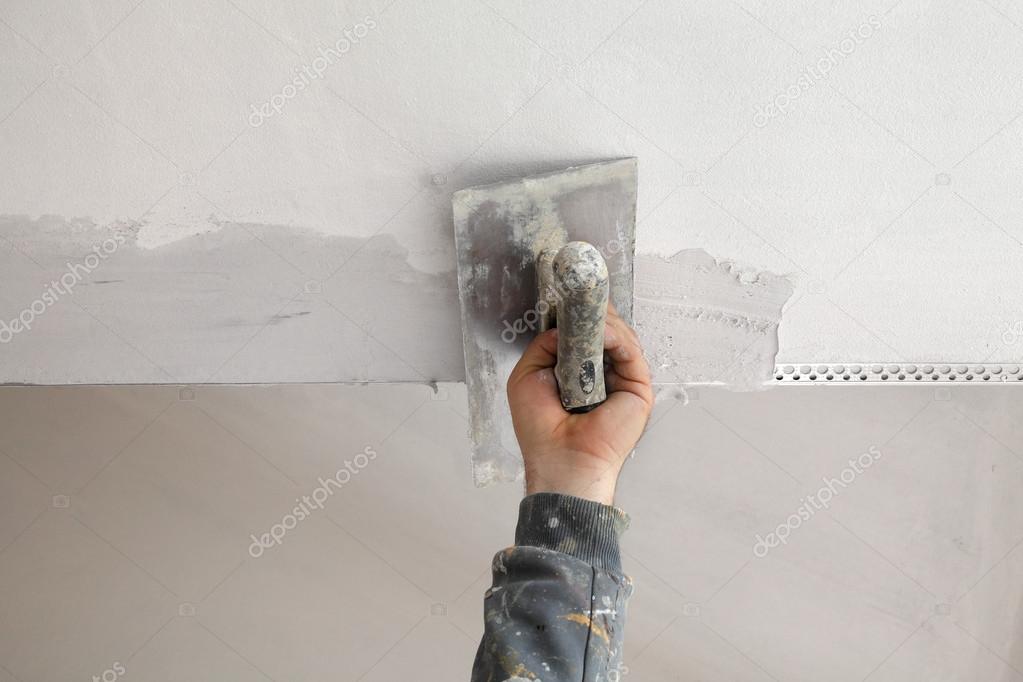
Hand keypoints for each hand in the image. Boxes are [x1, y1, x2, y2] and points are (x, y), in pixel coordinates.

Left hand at [507, 304, 653, 504]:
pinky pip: (631, 351)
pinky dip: (616, 336)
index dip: (580, 313)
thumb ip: (544, 345)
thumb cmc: (539, 427)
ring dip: (604, 321)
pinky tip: (602, 332)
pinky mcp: (638, 387)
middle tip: (582, 293)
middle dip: (594, 310)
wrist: (560, 458)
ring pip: (621, 335)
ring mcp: (622, 379)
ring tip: (589, 313)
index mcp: (578, 371)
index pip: (585, 333)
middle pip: (607, 329)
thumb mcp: (528, 375)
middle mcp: (602, 373)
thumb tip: (564, 324)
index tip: (571, 291)